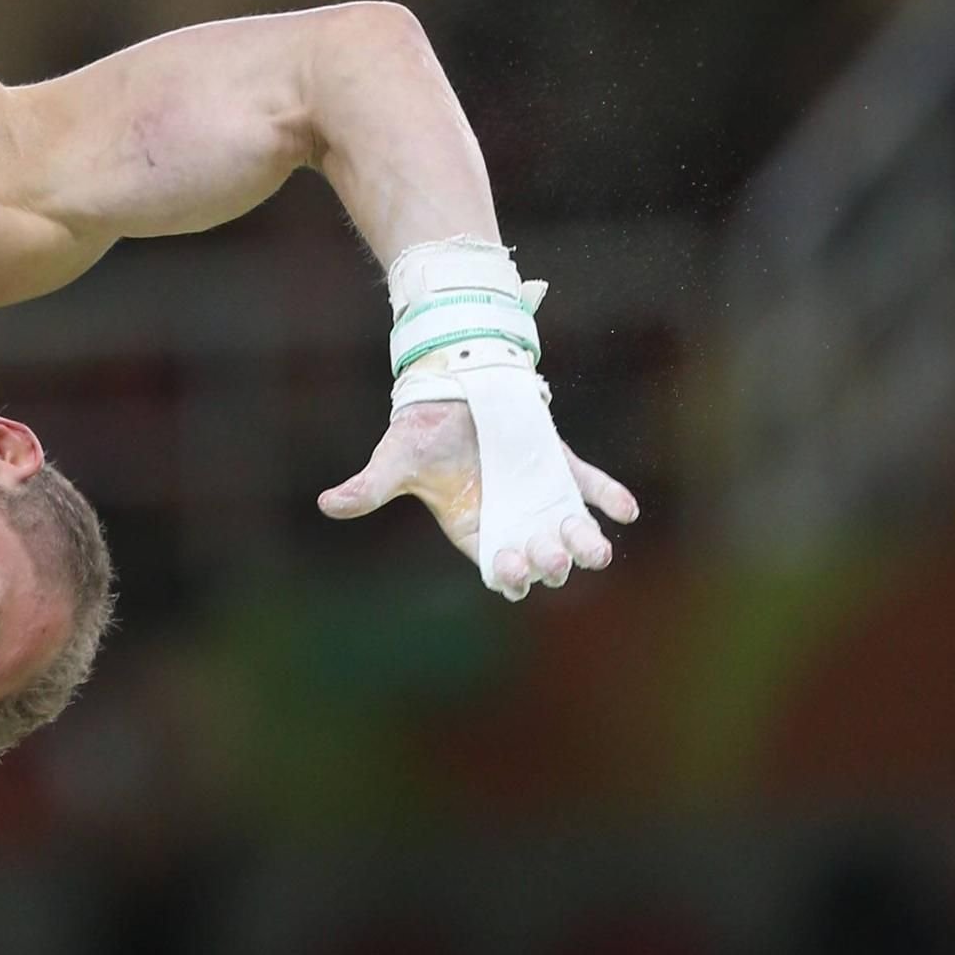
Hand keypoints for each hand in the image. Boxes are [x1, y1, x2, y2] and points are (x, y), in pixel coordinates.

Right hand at [319, 396, 635, 596]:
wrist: (450, 381)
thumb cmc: (421, 428)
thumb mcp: (396, 459)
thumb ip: (369, 487)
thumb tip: (328, 504)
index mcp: (477, 528)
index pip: (500, 565)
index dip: (511, 572)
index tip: (515, 566)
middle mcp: (514, 517)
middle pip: (541, 555)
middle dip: (550, 561)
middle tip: (552, 554)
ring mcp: (541, 493)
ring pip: (571, 529)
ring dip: (585, 541)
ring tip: (596, 547)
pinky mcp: (560, 464)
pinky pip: (592, 486)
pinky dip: (610, 497)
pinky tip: (626, 510)